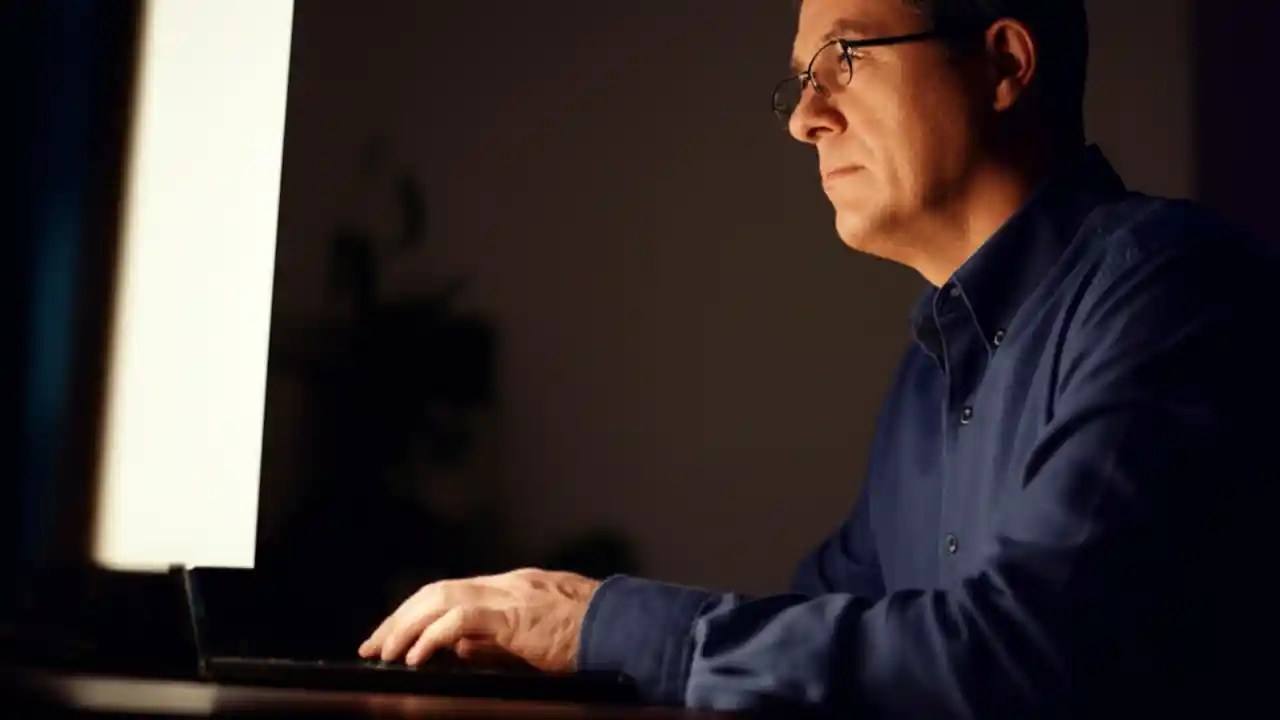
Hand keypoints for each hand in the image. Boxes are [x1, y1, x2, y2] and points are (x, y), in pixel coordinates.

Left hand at [357, 568, 601, 672]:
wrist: (627, 630)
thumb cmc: (593, 638)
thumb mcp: (536, 640)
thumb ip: (495, 641)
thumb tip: (456, 649)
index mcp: (512, 588)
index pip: (451, 593)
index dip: (415, 614)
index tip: (391, 638)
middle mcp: (506, 583)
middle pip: (436, 590)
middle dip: (399, 618)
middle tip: (372, 646)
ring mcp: (510, 594)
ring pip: (440, 597)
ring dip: (406, 626)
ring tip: (384, 652)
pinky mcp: (515, 614)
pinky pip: (461, 619)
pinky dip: (431, 637)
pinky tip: (414, 657)